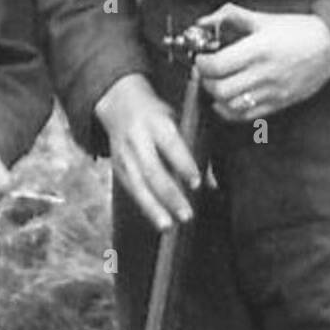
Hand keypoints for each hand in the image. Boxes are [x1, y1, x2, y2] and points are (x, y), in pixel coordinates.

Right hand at [95, 73, 199, 231]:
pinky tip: (158, 219)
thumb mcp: (177, 120)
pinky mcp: (117, 167)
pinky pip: (131, 189)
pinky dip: (145, 206)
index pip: (171, 145)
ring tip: (168, 225)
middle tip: (187, 215)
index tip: (196, 183)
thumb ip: (194, 147)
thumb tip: (213, 182)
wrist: (119, 103)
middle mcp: (137, 139)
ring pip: (138, 185)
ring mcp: (124, 155)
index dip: (183, 164)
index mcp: (156, 122)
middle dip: (170, 195)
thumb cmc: (157, 115)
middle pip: (152, 171)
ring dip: (154, 208)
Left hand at [194, 4, 329, 122]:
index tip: (202, 57)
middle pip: (220, 89)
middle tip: (207, 71)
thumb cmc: (299, 30)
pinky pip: (246, 116)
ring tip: (218, 83)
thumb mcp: (264, 18)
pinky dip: (229, 110)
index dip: (202, 63)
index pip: (217, 65)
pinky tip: (227, 99)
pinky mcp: (279, 103)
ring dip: (216, 96)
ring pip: (230, 105)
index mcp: (259, 49)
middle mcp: (265, 73)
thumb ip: (231, 16)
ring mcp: (272, 91)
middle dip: (206, 81)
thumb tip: (203, 22)